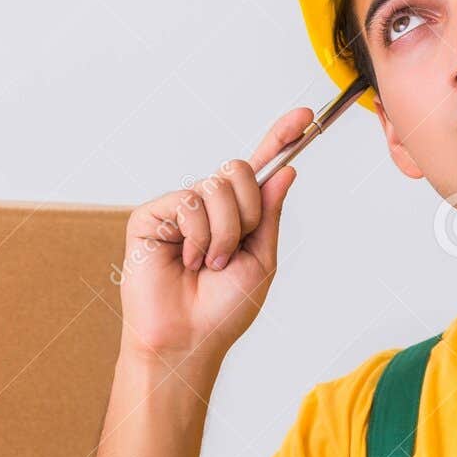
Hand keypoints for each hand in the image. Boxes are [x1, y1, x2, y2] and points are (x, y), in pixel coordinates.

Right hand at [117, 107, 310, 368]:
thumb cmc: (222, 311)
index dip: (280, 139)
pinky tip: (187, 260)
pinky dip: (197, 237)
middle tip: (231, 252)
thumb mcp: (261, 261)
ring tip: (208, 263)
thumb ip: (270, 214)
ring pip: (216, 186)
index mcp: (236, 216)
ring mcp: (178, 208)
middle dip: (247, 214)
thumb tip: (285, 170)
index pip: (258, 169)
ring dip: (224, 233)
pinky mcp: (151, 215)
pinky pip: (188, 202)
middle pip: (238, 170)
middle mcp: (207, 206)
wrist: (188, 339)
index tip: (305, 116)